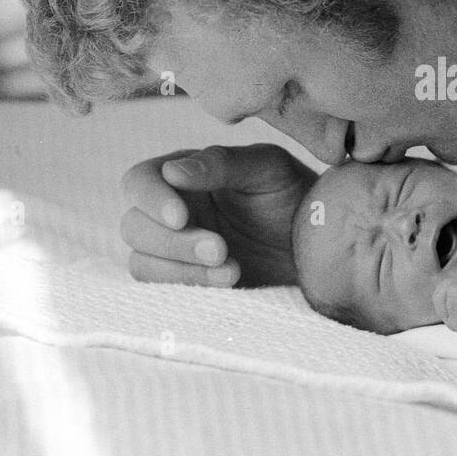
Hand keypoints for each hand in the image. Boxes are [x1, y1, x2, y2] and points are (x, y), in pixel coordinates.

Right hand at [120, 144, 316, 286]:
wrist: (322, 244)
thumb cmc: (295, 195)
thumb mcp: (267, 168)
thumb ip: (222, 163)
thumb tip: (172, 172)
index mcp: (182, 175)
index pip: (139, 181)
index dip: (151, 199)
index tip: (181, 216)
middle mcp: (172, 212)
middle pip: (134, 227)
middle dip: (174, 242)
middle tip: (221, 249)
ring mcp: (177, 252)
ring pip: (143, 263)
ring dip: (182, 270)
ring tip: (232, 270)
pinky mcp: (190, 284)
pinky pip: (165, 292)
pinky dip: (191, 288)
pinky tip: (229, 285)